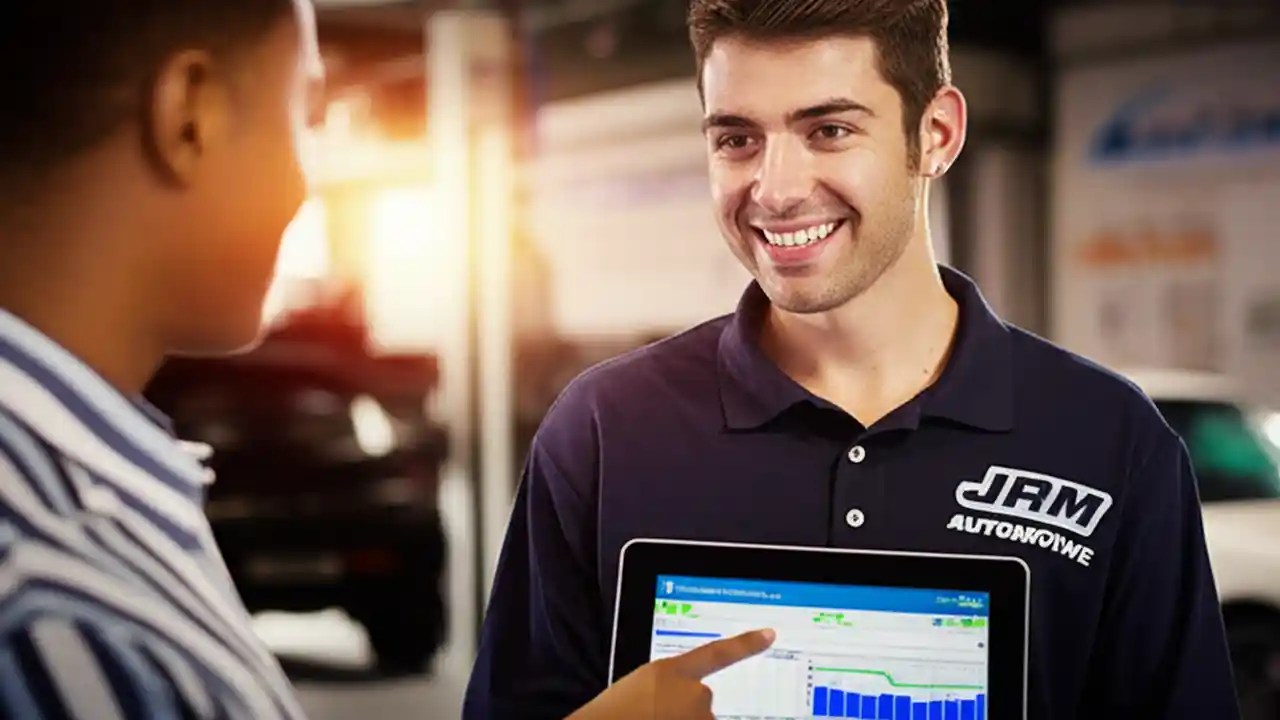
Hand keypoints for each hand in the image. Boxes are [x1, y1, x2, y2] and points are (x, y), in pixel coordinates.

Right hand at [566, 629, 775, 719]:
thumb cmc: (612, 714)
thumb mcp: (638, 688)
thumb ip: (667, 687)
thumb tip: (690, 697)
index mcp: (672, 671)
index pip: (718, 653)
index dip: (746, 644)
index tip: (769, 635)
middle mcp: (694, 694)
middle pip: (703, 703)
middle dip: (685, 713)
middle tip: (652, 715)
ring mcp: (700, 718)